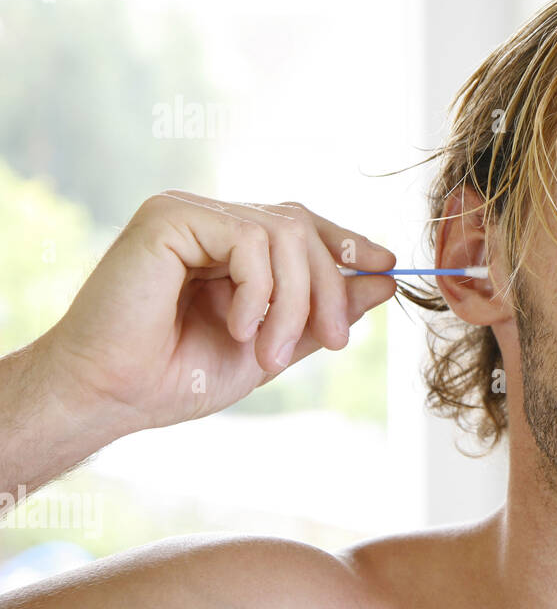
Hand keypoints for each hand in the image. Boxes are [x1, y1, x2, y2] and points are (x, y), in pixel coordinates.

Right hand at [40, 190, 397, 433]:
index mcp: (232, 244)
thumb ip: (322, 311)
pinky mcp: (170, 216)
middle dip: (330, 288)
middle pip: (304, 227)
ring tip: (271, 354)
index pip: (305, 225)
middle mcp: (212, 218)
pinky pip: (249, 239)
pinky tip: (237, 327)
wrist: (115, 396)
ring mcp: (190, 211)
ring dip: (295, 300)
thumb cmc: (179, 375)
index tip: (388, 270)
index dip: (349, 245)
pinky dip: (257, 290)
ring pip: (284, 232)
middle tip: (335, 343)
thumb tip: (384, 278)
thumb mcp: (275, 344)